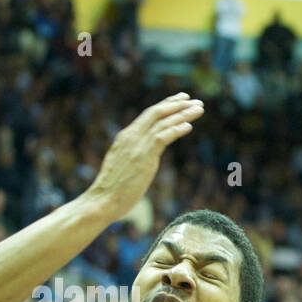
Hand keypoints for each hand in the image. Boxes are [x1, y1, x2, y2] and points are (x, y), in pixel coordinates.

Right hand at [82, 93, 203, 219]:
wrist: (102, 201)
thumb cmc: (112, 190)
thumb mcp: (123, 165)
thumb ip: (134, 156)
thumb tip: (144, 158)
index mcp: (126, 137)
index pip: (148, 115)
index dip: (166, 105)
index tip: (180, 100)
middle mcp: (131, 136)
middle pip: (157, 112)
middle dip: (177, 104)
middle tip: (195, 100)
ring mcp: (137, 145)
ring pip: (163, 122)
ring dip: (183, 114)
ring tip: (199, 109)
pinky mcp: (143, 156)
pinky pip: (162, 138)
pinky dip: (176, 130)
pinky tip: (189, 126)